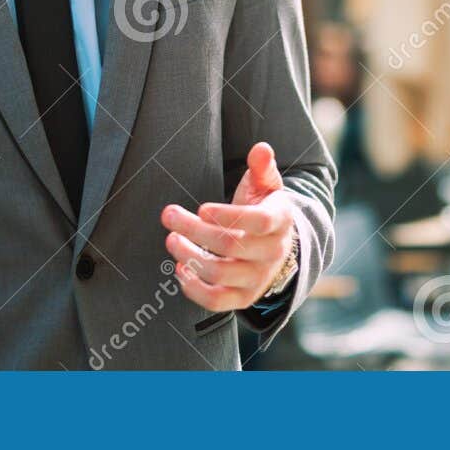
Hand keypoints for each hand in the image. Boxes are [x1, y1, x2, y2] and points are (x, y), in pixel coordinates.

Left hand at [160, 141, 295, 312]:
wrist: (276, 246)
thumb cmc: (264, 208)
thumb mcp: (267, 185)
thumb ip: (262, 167)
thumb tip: (261, 148)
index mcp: (280, 222)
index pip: (258, 222)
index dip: (228, 216)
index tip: (201, 208)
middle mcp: (272, 253)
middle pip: (231, 245)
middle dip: (194, 230)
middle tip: (169, 216)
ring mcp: (258, 278)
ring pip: (219, 273)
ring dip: (188, 256)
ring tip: (171, 239)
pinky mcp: (243, 298)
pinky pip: (216, 301)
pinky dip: (193, 288)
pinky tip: (181, 267)